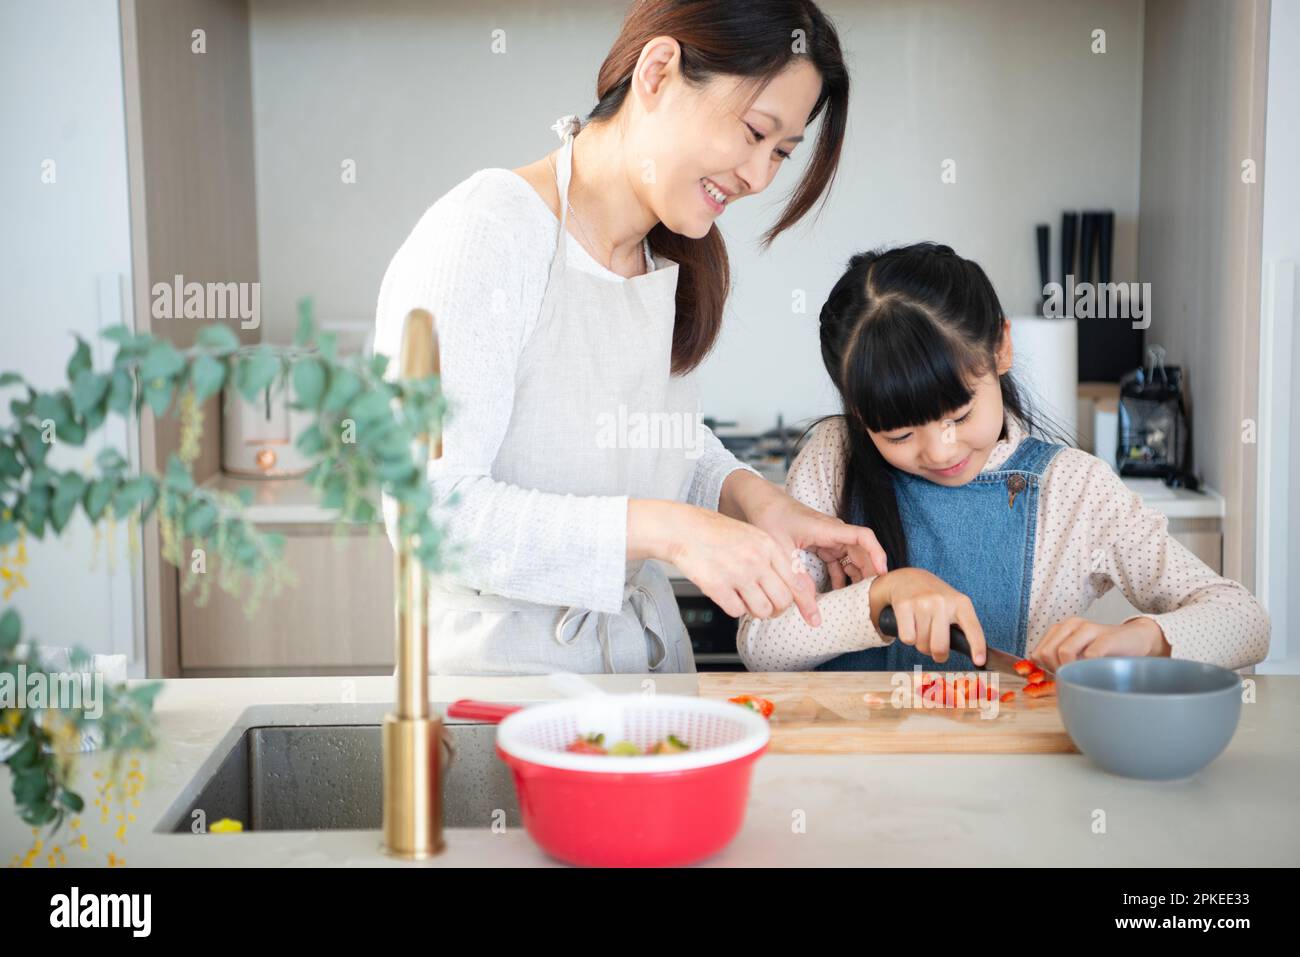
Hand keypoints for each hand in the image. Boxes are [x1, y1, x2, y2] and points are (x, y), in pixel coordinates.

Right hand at [647, 502, 821, 625]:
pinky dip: (735, 608)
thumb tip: (796, 586)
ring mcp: (736, 574)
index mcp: (767, 545)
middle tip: (768, 604)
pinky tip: (728, 595)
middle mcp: (756, 560)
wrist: (684, 529)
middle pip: (783, 600)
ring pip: (763, 610)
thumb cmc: (718, 533)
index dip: (802, 600)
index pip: (796, 581)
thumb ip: (774, 558)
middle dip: (777, 608)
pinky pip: (737, 611)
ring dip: (757, 610)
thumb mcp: (753, 536)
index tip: (807, 613)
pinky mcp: (717, 587)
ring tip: (746, 600)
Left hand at [737, 480, 887, 588]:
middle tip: (872, 597)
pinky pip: (839, 562)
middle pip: (863, 552)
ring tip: (859, 599)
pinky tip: (839, 593)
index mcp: (828, 529)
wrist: (759, 503)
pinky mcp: (822, 545)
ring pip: (852, 558)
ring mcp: (829, 538)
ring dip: (857, 577)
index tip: (883, 575)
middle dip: (870, 573)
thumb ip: (797, 585)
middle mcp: (834, 532)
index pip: (863, 537)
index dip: (877, 555)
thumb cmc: (770, 518)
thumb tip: (812, 616)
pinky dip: (842, 577)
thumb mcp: (782, 554)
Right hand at [868, 568, 987, 665]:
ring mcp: (923, 603)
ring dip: (921, 644)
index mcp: (961, 603)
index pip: (972, 628)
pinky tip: (910, 625)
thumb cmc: (934, 598)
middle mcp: (943, 601)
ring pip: (922, 644)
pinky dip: (907, 637)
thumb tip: (975, 657)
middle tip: (937, 651)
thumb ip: (962, 626)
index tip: (979, 661)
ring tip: (922, 630)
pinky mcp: (904, 605)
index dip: (977, 647)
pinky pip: (907, 638)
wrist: (907, 577)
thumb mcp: (953, 605)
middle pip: (940, 647)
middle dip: (938, 655)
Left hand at [1031, 616, 1170, 670]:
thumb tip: (1040, 679)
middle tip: (1072, 675)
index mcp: (1061, 628)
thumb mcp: (1077, 653)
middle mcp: (1071, 625)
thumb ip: (1058, 661)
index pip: (1037, 653)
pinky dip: (1089, 668)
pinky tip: (1096, 671)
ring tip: (1084, 673)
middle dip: (1055, 670)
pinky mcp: (1105, 638)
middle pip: (1046, 653)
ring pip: (1063, 652)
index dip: (1045, 669)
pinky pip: (1089, 656)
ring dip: (1071, 669)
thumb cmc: (1104, 651)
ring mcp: (1089, 629)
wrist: (1136, 640)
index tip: (1060, 676)